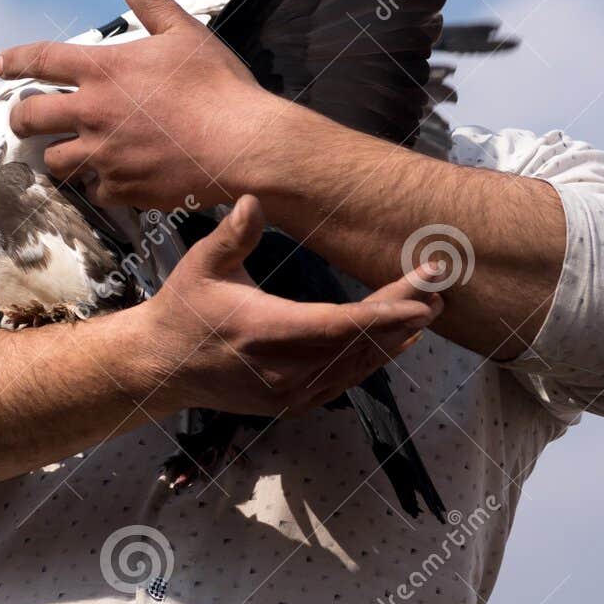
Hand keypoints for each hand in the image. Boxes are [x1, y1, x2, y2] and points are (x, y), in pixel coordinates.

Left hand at [0, 0, 288, 209]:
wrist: (243, 145)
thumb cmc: (217, 85)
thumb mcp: (183, 32)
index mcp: (103, 70)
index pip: (41, 60)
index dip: (15, 60)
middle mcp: (92, 112)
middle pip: (29, 117)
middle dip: (20, 118)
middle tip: (24, 120)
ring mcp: (103, 154)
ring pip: (54, 160)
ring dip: (57, 153)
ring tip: (67, 150)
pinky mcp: (121, 188)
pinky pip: (92, 190)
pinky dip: (96, 183)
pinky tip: (108, 177)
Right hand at [121, 195, 441, 416]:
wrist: (162, 367)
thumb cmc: (184, 308)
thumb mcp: (202, 266)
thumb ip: (232, 236)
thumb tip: (252, 201)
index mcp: (266, 333)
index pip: (341, 325)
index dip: (386, 312)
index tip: (422, 295)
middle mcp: (285, 372)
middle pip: (360, 344)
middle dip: (405, 316)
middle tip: (440, 288)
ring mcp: (292, 393)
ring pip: (359, 366)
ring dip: (397, 338)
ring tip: (430, 307)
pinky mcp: (294, 403)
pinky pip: (345, 380)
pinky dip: (374, 358)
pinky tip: (399, 340)